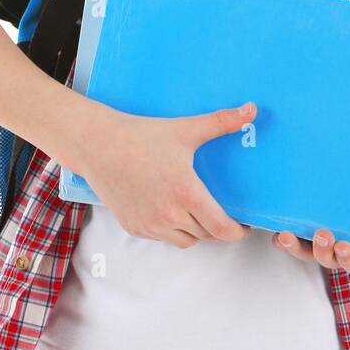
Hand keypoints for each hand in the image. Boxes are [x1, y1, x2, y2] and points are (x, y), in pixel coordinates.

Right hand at [73, 98, 257, 248]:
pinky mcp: (134, 227)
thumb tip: (251, 110)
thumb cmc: (141, 136)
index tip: (243, 224)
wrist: (98, 145)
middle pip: (206, 235)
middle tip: (223, 212)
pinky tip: (172, 209)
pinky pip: (162, 237)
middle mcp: (169, 215)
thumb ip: (221, 122)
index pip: (222, 228)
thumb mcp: (185, 130)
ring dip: (196, 230)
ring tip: (199, 211)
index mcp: (186, 194)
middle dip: (218, 228)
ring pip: (185, 240)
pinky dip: (171, 229)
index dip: (237, 231)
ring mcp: (150, 224)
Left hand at [271, 188, 349, 275]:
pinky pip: (293, 234)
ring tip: (285, 235)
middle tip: (322, 234)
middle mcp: (342, 248)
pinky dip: (283, 237)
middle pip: (328, 259)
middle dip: (322, 251)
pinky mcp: (308, 221)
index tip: (343, 245)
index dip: (347, 259)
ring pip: (306, 250)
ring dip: (294, 247)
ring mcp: (323, 236)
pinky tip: (274, 230)